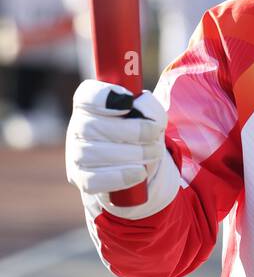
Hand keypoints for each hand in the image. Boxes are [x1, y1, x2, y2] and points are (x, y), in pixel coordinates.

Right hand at [65, 79, 168, 201]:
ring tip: (154, 152)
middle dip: (131, 130)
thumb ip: (148, 107)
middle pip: (91, 126)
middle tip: (154, 133)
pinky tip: (139, 172)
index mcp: (90, 105)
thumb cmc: (139, 133)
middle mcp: (77, 127)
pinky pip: (93, 180)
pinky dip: (119, 176)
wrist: (134, 165)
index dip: (104, 98)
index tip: (128, 101)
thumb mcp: (148, 116)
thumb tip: (143, 110)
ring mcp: (76, 154)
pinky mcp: (80, 178)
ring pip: (92, 153)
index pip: (85, 96)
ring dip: (131, 153)